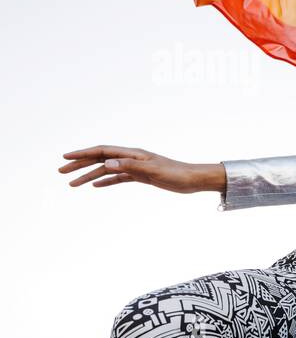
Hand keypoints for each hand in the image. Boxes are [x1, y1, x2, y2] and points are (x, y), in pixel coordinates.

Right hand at [59, 146, 224, 194]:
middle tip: (61, 172)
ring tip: (72, 184)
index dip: (83, 154)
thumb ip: (129, 166)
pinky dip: (106, 181)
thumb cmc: (176, 173)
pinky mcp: (142, 177)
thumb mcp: (152, 171)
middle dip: (80, 165)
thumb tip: (106, 163)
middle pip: (100, 159)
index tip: (66, 158)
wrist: (193, 180)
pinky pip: (119, 178)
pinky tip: (95, 186)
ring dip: (89, 176)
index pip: (102, 151)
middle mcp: (131, 158)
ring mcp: (136, 167)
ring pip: (107, 170)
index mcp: (132, 154)